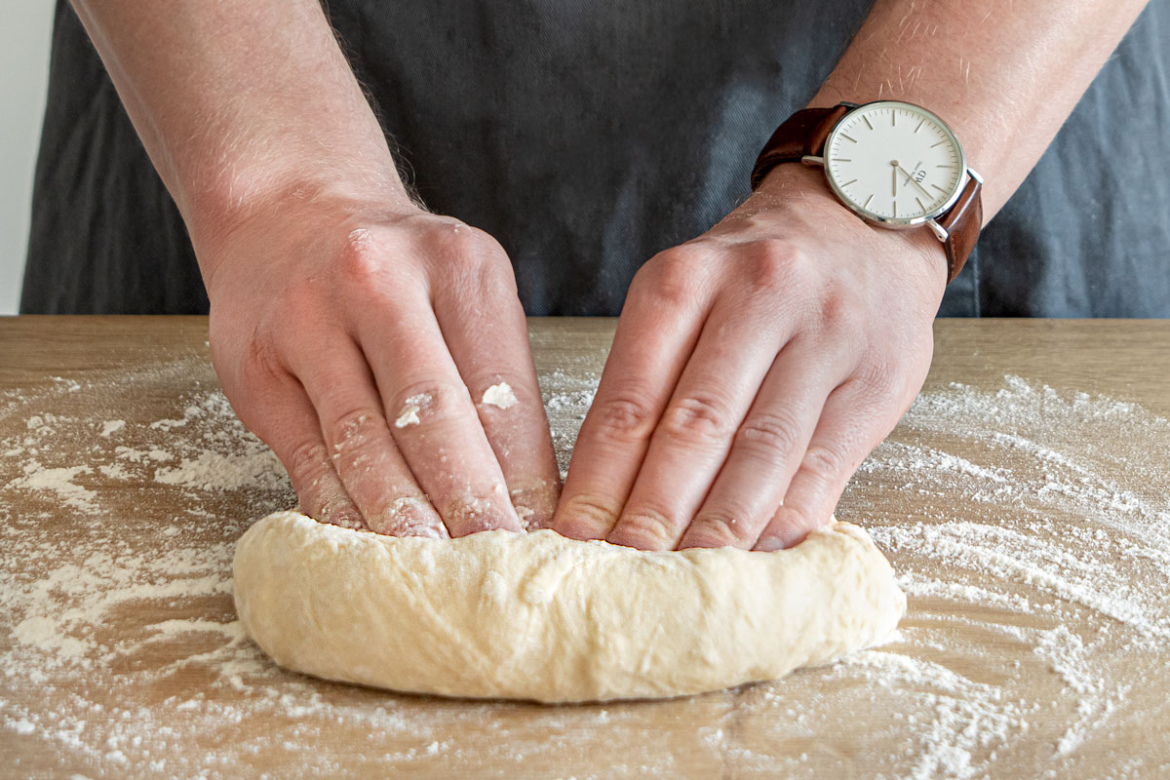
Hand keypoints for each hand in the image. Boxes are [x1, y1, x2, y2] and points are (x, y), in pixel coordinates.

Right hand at [202, 187, 559, 536]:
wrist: (288, 213)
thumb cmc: (398, 273)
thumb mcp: (463, 292)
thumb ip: (494, 380)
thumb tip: (533, 496)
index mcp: (457, 266)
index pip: (502, 391)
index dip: (526, 476)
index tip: (544, 536)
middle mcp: (379, 283)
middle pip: (433, 415)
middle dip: (470, 502)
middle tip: (497, 563)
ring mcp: (307, 321)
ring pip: (363, 441)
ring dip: (403, 516)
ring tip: (436, 567)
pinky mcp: (256, 367)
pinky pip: (306, 456)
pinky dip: (341, 510)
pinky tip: (368, 546)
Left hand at [553, 163, 944, 550]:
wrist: (862, 221)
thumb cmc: (752, 280)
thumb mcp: (687, 297)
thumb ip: (651, 380)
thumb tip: (606, 495)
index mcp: (685, 280)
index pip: (631, 397)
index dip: (600, 478)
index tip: (575, 537)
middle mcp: (757, 297)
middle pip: (695, 426)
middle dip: (654, 511)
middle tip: (622, 573)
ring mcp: (826, 335)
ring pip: (762, 450)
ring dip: (719, 525)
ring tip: (683, 578)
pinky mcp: (877, 378)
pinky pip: (825, 463)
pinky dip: (787, 517)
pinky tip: (757, 555)